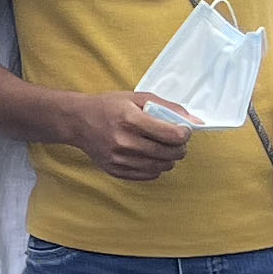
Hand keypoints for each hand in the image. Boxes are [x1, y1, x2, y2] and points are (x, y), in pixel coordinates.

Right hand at [73, 91, 194, 183]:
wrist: (78, 121)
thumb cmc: (109, 107)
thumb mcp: (137, 98)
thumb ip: (168, 108)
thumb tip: (195, 121)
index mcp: (131, 119)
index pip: (171, 135)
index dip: (185, 134)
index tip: (184, 131)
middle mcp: (125, 141)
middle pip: (169, 153)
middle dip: (180, 147)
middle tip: (176, 140)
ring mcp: (119, 159)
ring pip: (162, 167)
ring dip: (169, 158)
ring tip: (163, 147)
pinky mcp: (116, 170)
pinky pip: (149, 175)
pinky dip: (156, 167)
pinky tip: (150, 155)